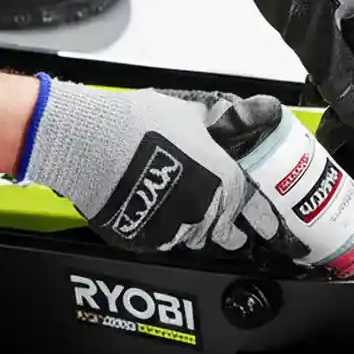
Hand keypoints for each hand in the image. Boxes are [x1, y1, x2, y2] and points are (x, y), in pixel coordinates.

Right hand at [16, 77, 276, 252]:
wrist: (91, 144)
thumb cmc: (143, 122)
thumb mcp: (188, 111)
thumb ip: (216, 119)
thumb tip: (233, 113)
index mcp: (226, 183)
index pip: (253, 209)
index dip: (259, 217)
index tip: (262, 226)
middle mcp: (207, 213)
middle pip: (224, 232)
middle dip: (225, 227)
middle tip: (219, 220)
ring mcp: (174, 232)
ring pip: (193, 238)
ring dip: (192, 228)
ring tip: (179, 210)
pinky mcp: (144, 241)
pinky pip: (162, 242)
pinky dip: (162, 231)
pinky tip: (152, 213)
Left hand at [215, 0, 353, 144]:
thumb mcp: (313, 36)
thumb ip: (335, 78)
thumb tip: (352, 111)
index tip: (340, 129)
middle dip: (346, 90)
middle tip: (325, 119)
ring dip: (335, 75)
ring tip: (314, 96)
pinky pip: (344, 36)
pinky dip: (330, 56)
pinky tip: (314, 71)